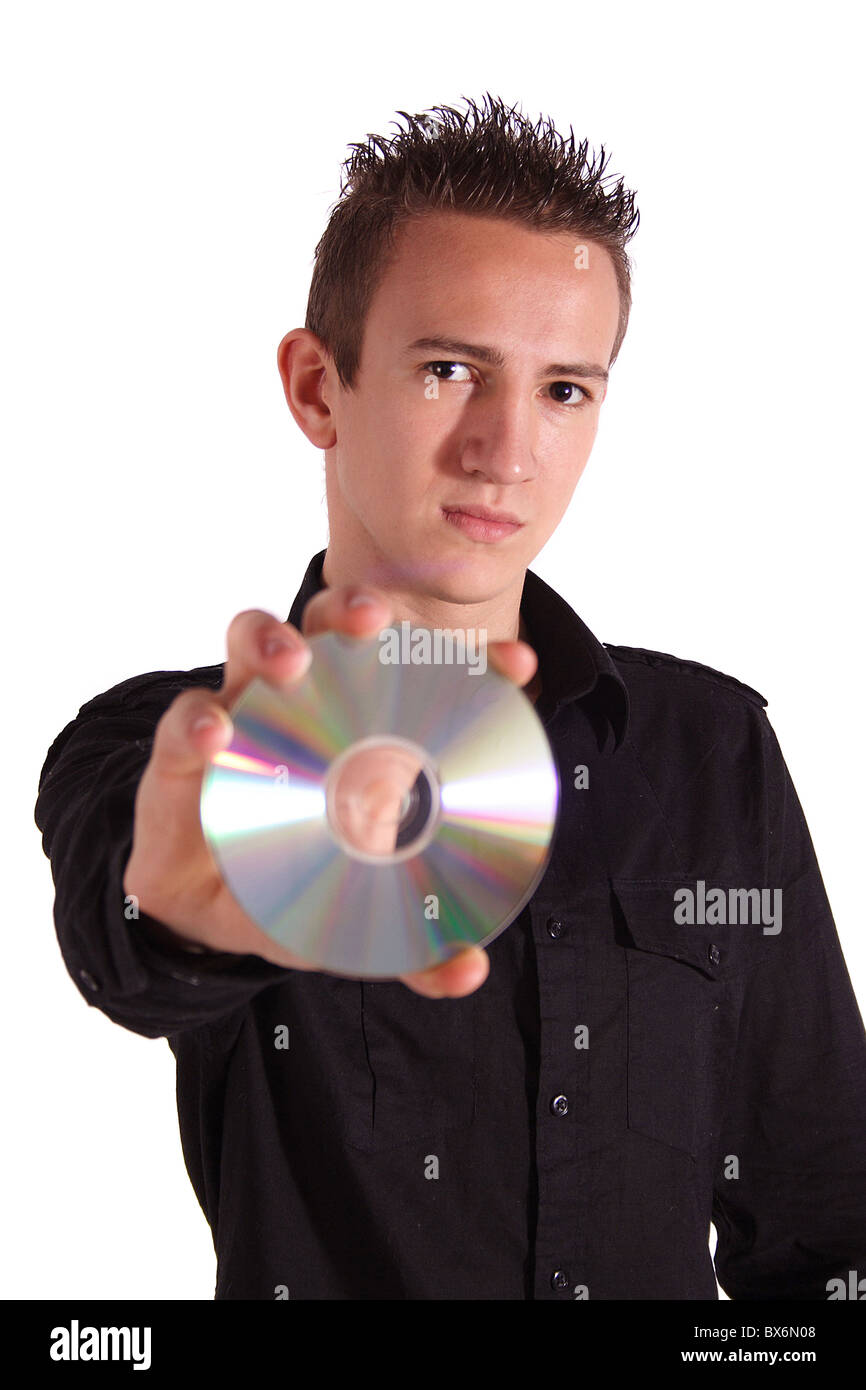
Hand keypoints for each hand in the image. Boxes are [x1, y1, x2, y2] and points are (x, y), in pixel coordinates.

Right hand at [122, 585, 537, 997]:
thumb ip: (415, 946)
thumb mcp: (359, 920)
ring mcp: (242, 717)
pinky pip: (186, 721)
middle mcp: (304, 705)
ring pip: (253, 645)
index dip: (469, 662)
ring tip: (292, 661)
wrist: (206, 917)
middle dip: (354, 612)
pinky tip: (215, 734)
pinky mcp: (183, 753)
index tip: (517, 664)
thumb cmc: (295, 886)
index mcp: (364, 731)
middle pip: (330, 629)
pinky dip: (198, 721)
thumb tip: (468, 970)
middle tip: (373, 622)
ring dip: (272, 641)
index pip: (419, 677)